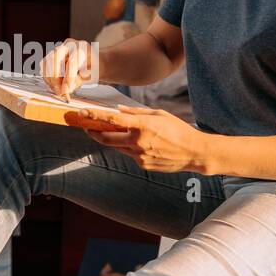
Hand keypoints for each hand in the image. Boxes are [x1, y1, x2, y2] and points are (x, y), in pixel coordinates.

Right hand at [40, 38, 100, 100]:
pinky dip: (46, 77)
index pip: (72, 62)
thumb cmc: (94, 68)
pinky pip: (43, 66)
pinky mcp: (52, 55)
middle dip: (55, 77)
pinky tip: (54, 86)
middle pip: (55, 58)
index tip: (66, 91)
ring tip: (57, 90)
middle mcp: (69, 45)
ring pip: (46, 62)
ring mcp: (59, 49)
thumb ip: (80, 81)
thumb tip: (67, 88)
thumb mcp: (93, 75)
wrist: (93, 63)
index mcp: (82, 47)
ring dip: (49, 79)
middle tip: (59, 91)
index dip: (68, 78)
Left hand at [77, 104, 212, 173]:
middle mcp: (138, 141)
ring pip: (117, 147)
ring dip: (112, 140)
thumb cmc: (178, 129)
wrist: (194, 152)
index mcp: (142, 125)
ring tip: (113, 133)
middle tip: (87, 127)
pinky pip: (130, 155)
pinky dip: (130, 148)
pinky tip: (142, 144)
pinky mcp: (143, 165)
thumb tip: (118, 110)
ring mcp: (139, 155)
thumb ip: (136, 112)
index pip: (112, 120)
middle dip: (94, 132)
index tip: (82, 113)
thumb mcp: (159, 114)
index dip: (94, 116)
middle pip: (106, 138)